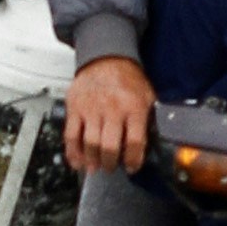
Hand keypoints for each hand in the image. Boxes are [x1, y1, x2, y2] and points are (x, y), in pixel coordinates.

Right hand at [62, 55, 155, 175]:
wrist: (106, 58)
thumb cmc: (127, 79)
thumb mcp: (147, 96)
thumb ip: (149, 118)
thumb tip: (155, 142)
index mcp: (133, 107)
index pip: (134, 141)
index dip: (133, 160)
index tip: (132, 167)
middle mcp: (112, 109)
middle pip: (109, 146)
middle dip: (111, 163)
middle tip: (112, 167)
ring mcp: (91, 109)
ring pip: (90, 144)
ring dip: (92, 161)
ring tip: (96, 166)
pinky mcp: (75, 108)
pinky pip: (71, 136)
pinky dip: (73, 152)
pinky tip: (77, 161)